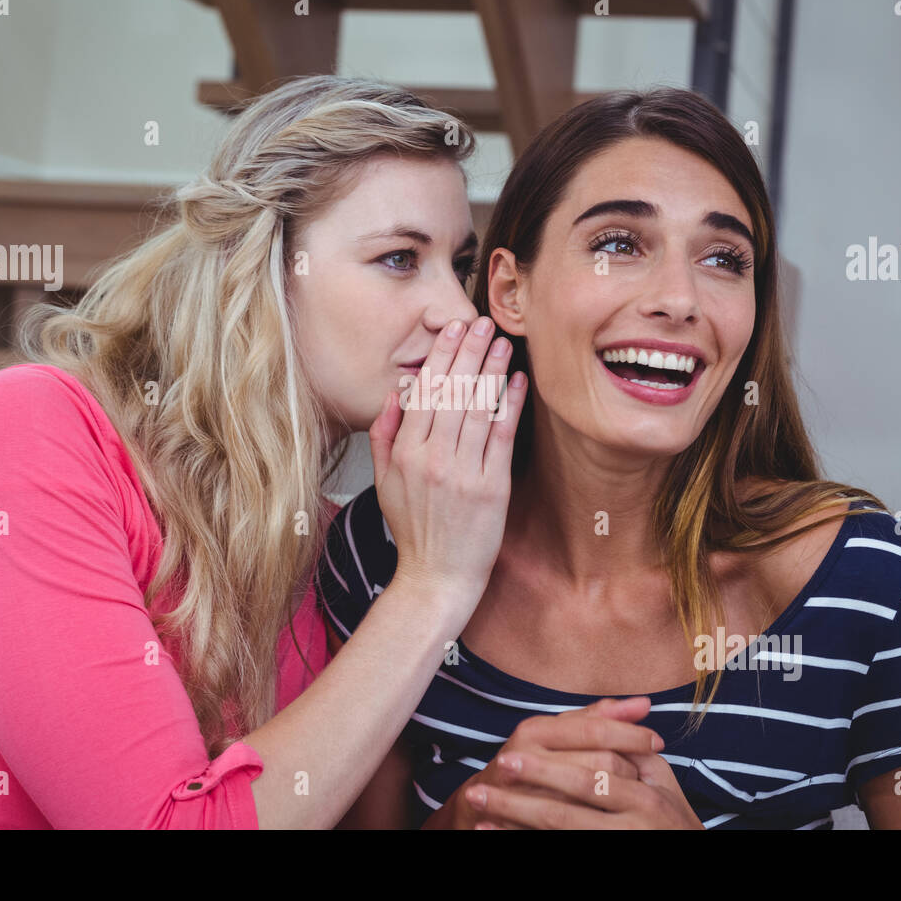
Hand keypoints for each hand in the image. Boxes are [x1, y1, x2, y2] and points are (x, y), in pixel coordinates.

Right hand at [368, 317, 526, 608]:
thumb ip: (384, 435)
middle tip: (482, 323)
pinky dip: (510, 405)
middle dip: (468, 352)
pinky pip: (502, 436)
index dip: (441, 357)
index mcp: (406, 454)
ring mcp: (464, 471)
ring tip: (501, 342)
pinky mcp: (492, 486)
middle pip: (453, 393)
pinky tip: (516, 381)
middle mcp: (433, 458)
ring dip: (491, 370)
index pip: (425, 393)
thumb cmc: (414, 531)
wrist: (437, 577)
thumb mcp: (384, 483)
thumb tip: (395, 394)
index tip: (452, 330)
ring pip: (478, 408)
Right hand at [437, 697, 671, 829]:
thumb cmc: (528, 765)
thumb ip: (596, 719)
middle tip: (643, 778)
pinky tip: (608, 815)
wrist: (477, 806)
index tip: (657, 742)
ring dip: (616, 796)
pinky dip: (596, 816)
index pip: (595, 728)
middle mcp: (525, 755)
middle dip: (629, 771)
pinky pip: (571, 818)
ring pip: (593, 792)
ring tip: (625, 798)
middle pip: (599, 761)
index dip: (631, 735)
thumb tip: (643, 703)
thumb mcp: (558, 736)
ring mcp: (521, 789)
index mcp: (536, 730)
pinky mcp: (520, 817)